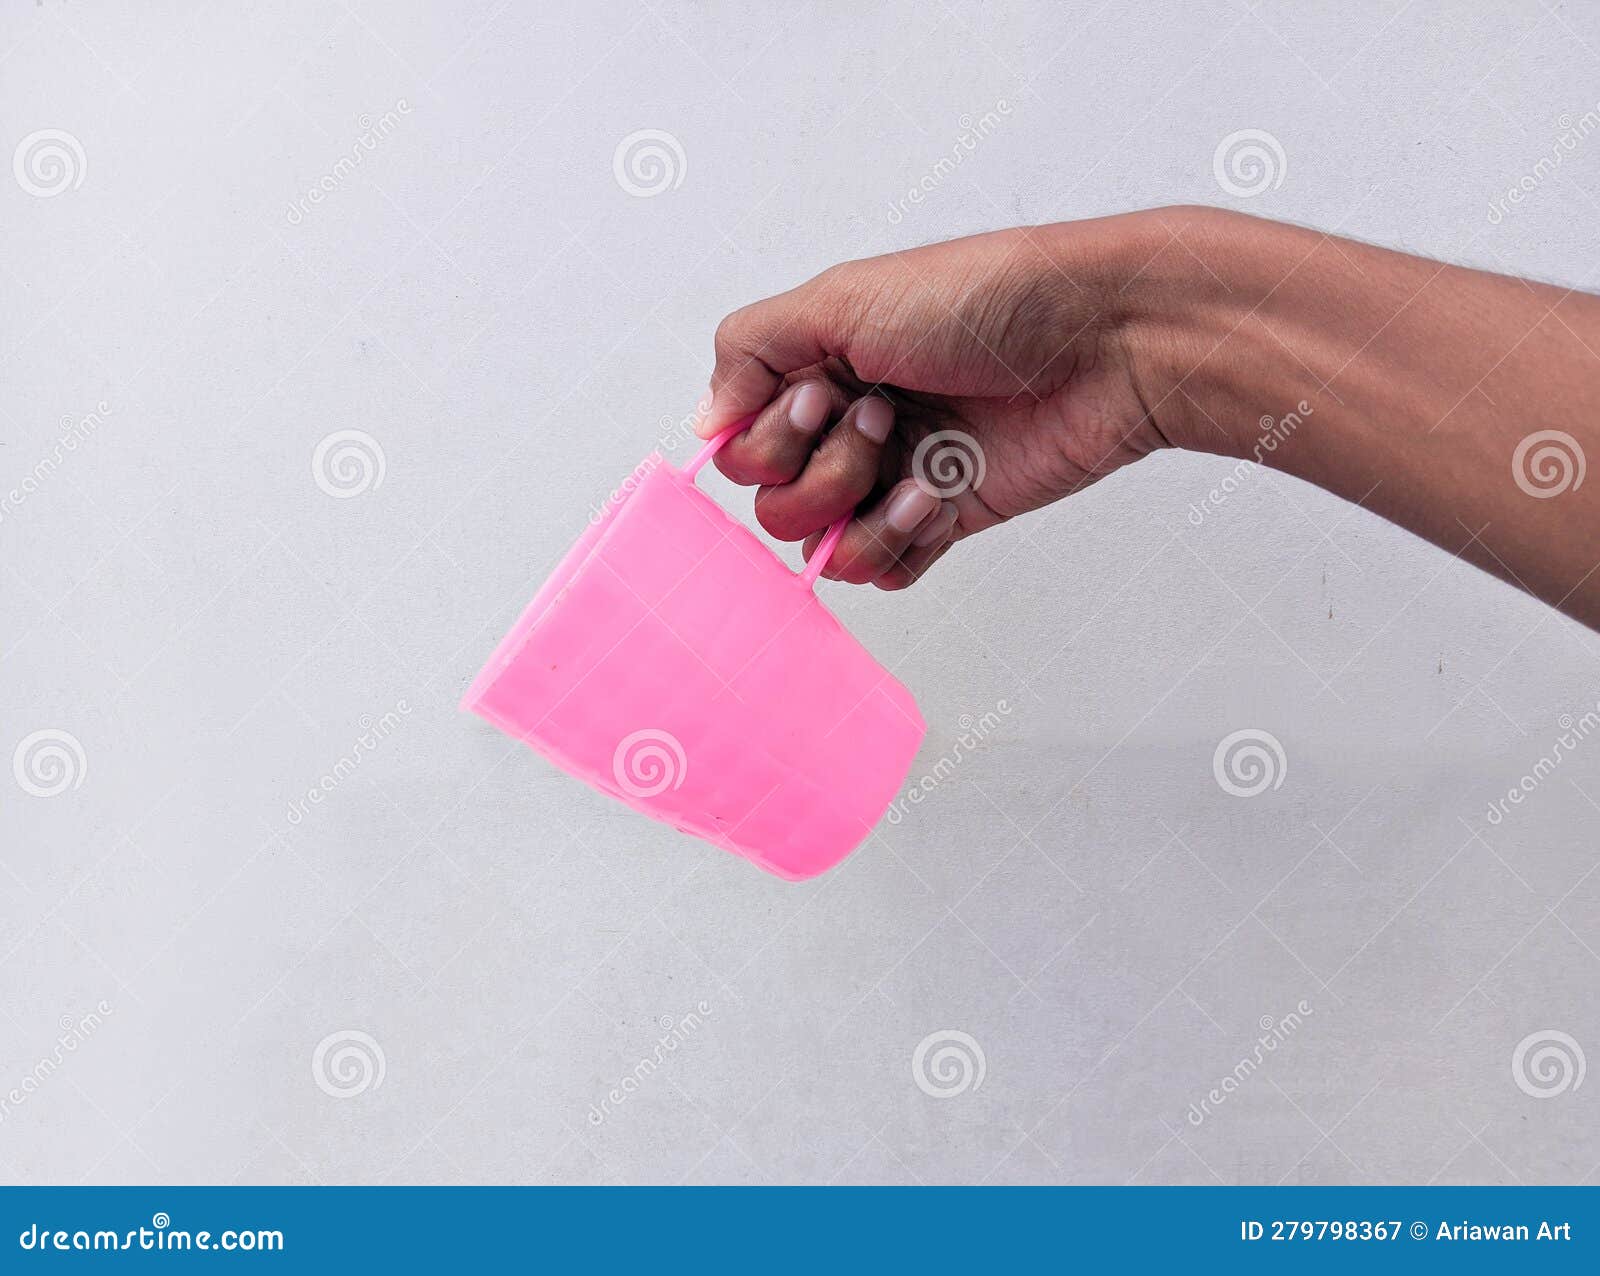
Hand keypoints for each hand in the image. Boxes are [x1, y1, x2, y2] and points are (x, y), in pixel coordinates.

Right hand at [697, 217, 1175, 587]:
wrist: (1102, 343)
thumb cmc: (986, 300)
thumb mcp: (844, 295)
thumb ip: (751, 350)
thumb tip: (704, 423)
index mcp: (816, 367)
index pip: (741, 444)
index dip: (769, 437)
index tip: (821, 393)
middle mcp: (846, 423)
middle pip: (772, 502)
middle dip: (820, 470)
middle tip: (884, 416)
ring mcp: (891, 477)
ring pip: (819, 546)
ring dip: (855, 513)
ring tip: (916, 468)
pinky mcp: (939, 520)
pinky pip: (879, 572)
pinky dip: (895, 546)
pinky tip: (936, 500)